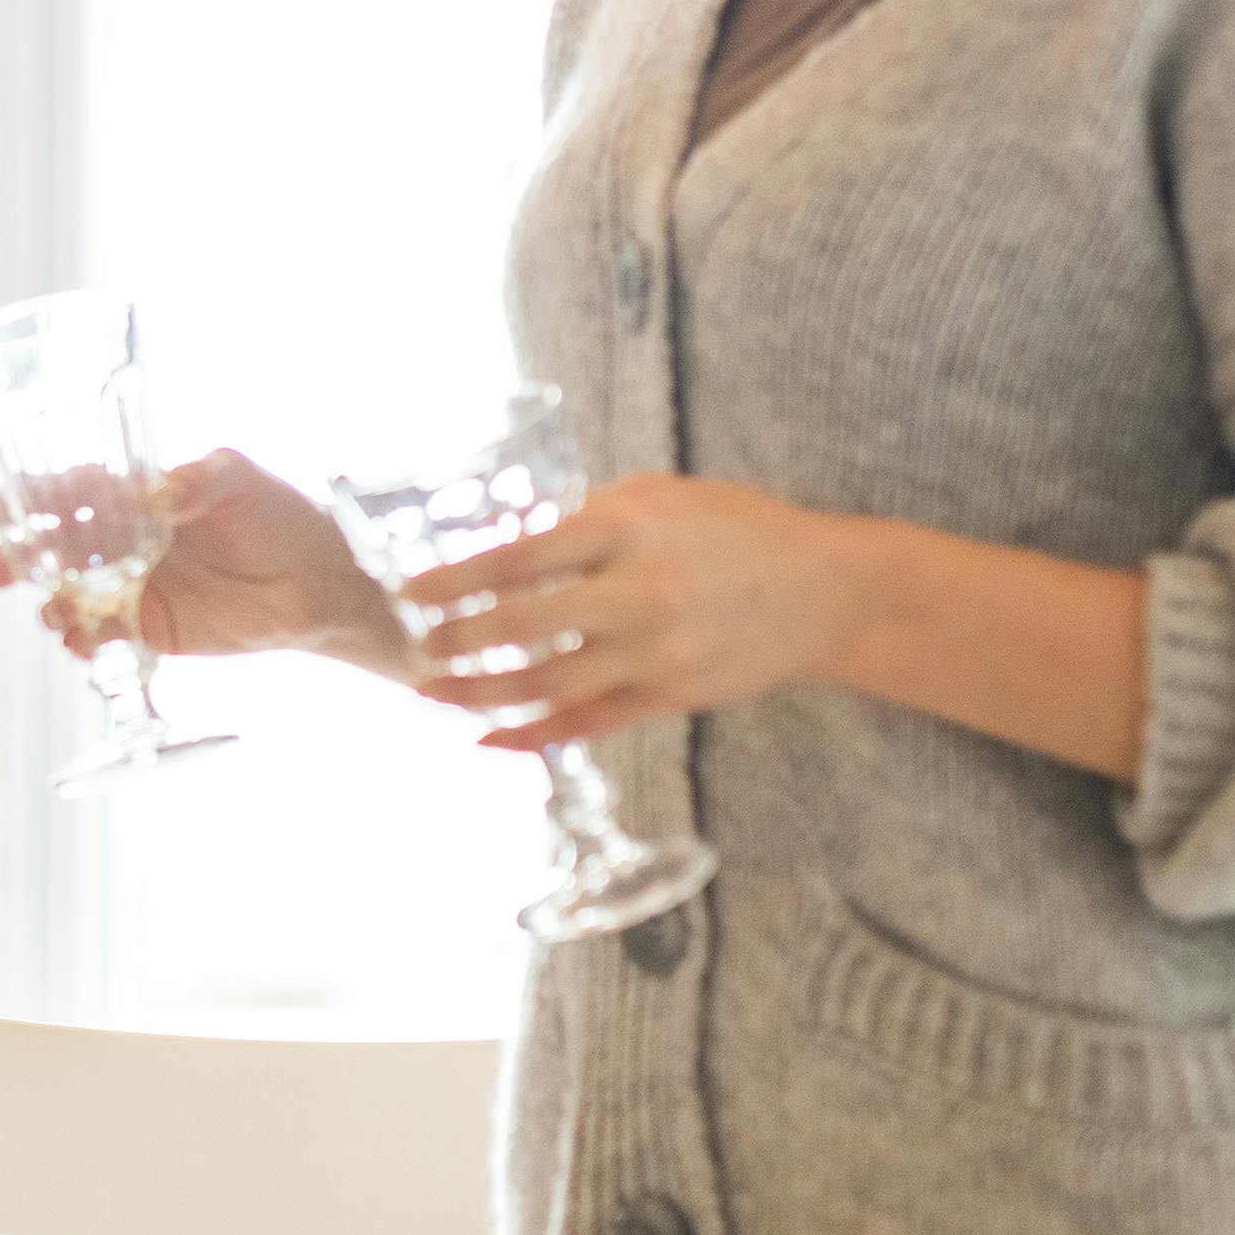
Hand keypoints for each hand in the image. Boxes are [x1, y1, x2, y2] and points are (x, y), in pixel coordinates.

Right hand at [0, 449, 397, 671]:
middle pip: (52, 549)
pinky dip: (86, 642)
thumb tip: (149, 491)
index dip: (20, 500)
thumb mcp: (234, 479)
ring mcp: (133, 587)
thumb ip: (188, 483)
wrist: (321, 577)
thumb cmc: (276, 511)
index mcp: (132, 494)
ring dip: (48, 602)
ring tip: (47, 607)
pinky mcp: (152, 630)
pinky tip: (79, 640)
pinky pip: (105, 639)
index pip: (63, 493)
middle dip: (17, 557)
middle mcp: (122, 541)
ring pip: (70, 596)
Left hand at [405, 473, 870, 750]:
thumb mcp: (658, 497)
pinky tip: (489, 738)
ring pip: (549, 684)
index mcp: (629, 529)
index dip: (457, 578)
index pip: (522, 556)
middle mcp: (639, 592)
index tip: (410, 592)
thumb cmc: (734, 529)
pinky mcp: (670, 695)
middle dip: (459, 640)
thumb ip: (585, 517)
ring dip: (481, 694)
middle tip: (415, 646)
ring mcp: (655, 652)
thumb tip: (506, 538)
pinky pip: (588, 722)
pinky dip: (534, 734)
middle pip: (527, 626)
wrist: (825, 592)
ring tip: (431, 692)